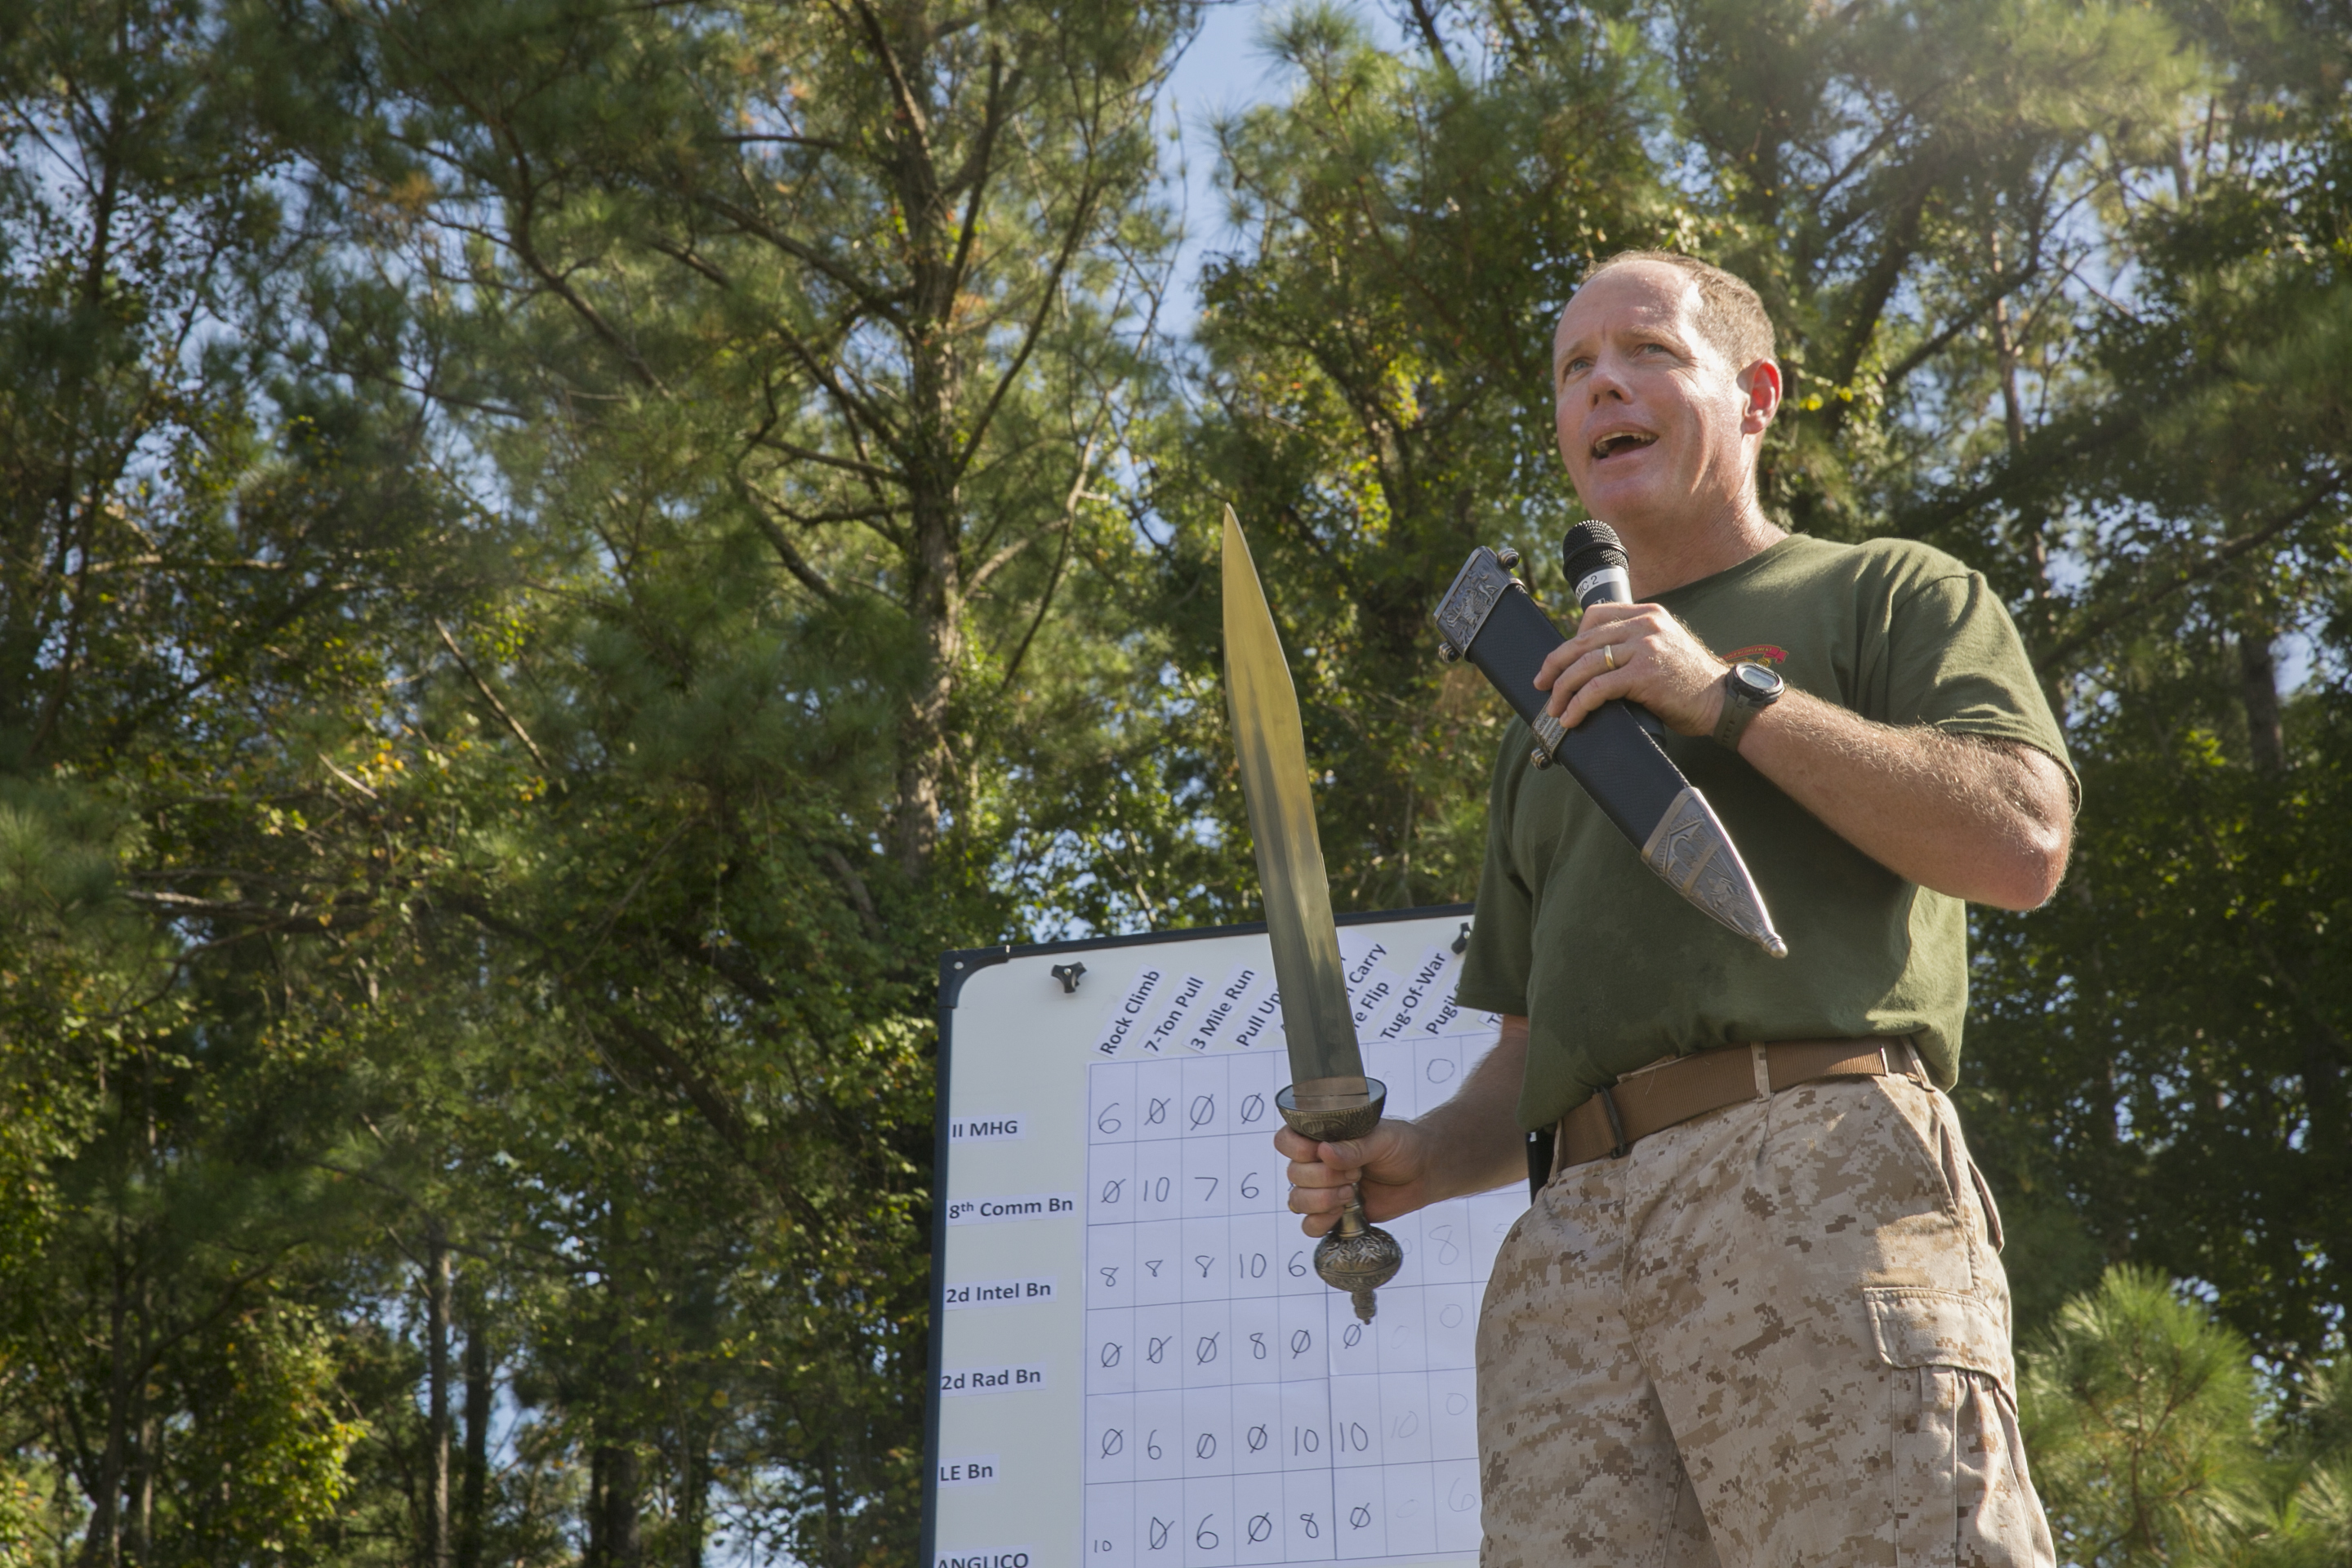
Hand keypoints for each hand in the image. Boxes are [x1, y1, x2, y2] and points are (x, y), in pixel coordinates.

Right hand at [1275, 1119, 1435, 1237]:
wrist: (1423, 1172)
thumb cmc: (1402, 1146)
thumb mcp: (1382, 1139)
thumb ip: (1355, 1147)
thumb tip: (1324, 1152)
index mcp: (1322, 1136)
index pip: (1286, 1140)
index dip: (1296, 1149)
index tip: (1320, 1152)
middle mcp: (1316, 1163)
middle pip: (1292, 1174)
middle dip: (1322, 1177)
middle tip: (1354, 1174)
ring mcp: (1322, 1189)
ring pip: (1297, 1201)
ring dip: (1321, 1200)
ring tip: (1351, 1193)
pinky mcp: (1333, 1213)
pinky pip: (1309, 1225)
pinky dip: (1321, 1222)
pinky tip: (1342, 1212)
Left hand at [1533, 601, 1726, 736]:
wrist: (1724, 700)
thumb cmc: (1690, 681)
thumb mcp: (1663, 647)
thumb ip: (1633, 643)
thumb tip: (1591, 660)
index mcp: (1647, 613)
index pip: (1594, 615)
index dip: (1571, 640)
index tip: (1561, 662)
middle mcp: (1644, 624)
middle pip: (1583, 640)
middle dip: (1555, 665)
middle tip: (1541, 684)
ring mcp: (1644, 647)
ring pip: (1585, 664)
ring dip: (1563, 689)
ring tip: (1553, 708)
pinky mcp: (1643, 674)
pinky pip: (1598, 688)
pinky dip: (1579, 704)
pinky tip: (1571, 718)